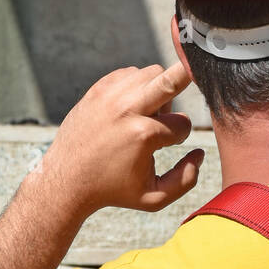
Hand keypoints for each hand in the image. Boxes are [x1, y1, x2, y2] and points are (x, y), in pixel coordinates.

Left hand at [41, 63, 203, 216]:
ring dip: (159, 91)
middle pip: (172, 78)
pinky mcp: (99, 87)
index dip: (179, 138)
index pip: (182, 124)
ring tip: (148, 114)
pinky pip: (131, 73)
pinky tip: (133, 108)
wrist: (68, 178)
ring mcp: (111, 94)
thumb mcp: (154, 198)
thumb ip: (186, 180)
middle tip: (197, 69)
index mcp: (143, 135)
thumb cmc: (113, 189)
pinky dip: (138, 87)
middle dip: (187, 76)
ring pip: (152, 73)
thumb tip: (200, 154)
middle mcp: (127, 108)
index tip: (165, 148)